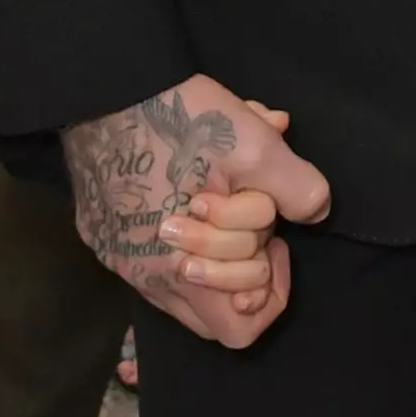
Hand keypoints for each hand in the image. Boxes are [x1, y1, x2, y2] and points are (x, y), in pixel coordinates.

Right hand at [61, 76, 330, 346]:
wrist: (102, 86)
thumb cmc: (181, 120)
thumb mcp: (256, 147)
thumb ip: (297, 188)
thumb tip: (317, 212)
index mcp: (178, 270)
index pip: (239, 329)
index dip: (270, 292)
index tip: (274, 242)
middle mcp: (142, 276)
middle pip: (213, 310)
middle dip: (244, 266)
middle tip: (252, 217)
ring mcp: (116, 255)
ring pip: (182, 281)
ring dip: (216, 247)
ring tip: (224, 195)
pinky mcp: (99, 231)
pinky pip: (148, 252)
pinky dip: (182, 229)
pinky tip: (189, 181)